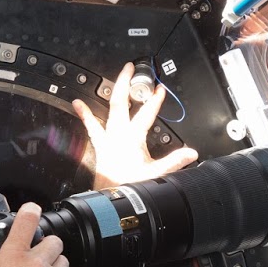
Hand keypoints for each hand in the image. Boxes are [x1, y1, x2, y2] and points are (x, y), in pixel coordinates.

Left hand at [73, 64, 197, 188]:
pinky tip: (77, 106)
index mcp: (132, 137)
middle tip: (129, 69)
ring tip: (103, 82)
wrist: (110, 197)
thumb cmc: (128, 186)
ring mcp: (107, 138)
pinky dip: (85, 115)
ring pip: (106, 110)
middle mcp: (117, 134)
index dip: (154, 101)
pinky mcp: (100, 145)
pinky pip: (91, 126)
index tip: (159, 90)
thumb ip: (174, 161)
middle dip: (125, 83)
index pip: (146, 113)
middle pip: (120, 102)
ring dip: (107, 95)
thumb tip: (190, 153)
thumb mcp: (156, 174)